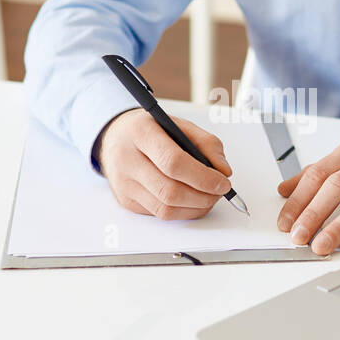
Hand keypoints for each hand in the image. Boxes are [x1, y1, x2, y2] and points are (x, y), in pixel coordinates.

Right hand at [97, 109, 231, 219]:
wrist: (115, 138)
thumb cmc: (152, 131)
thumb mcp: (180, 125)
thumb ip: (207, 143)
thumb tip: (224, 171)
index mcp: (141, 133)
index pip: (173, 162)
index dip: (203, 177)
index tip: (223, 182)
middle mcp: (127, 160)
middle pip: (169, 191)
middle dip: (203, 196)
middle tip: (220, 192)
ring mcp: (124, 184)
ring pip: (165, 208)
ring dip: (195, 207)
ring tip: (209, 197)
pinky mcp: (126, 201)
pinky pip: (160, 214)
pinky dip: (183, 211)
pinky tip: (193, 201)